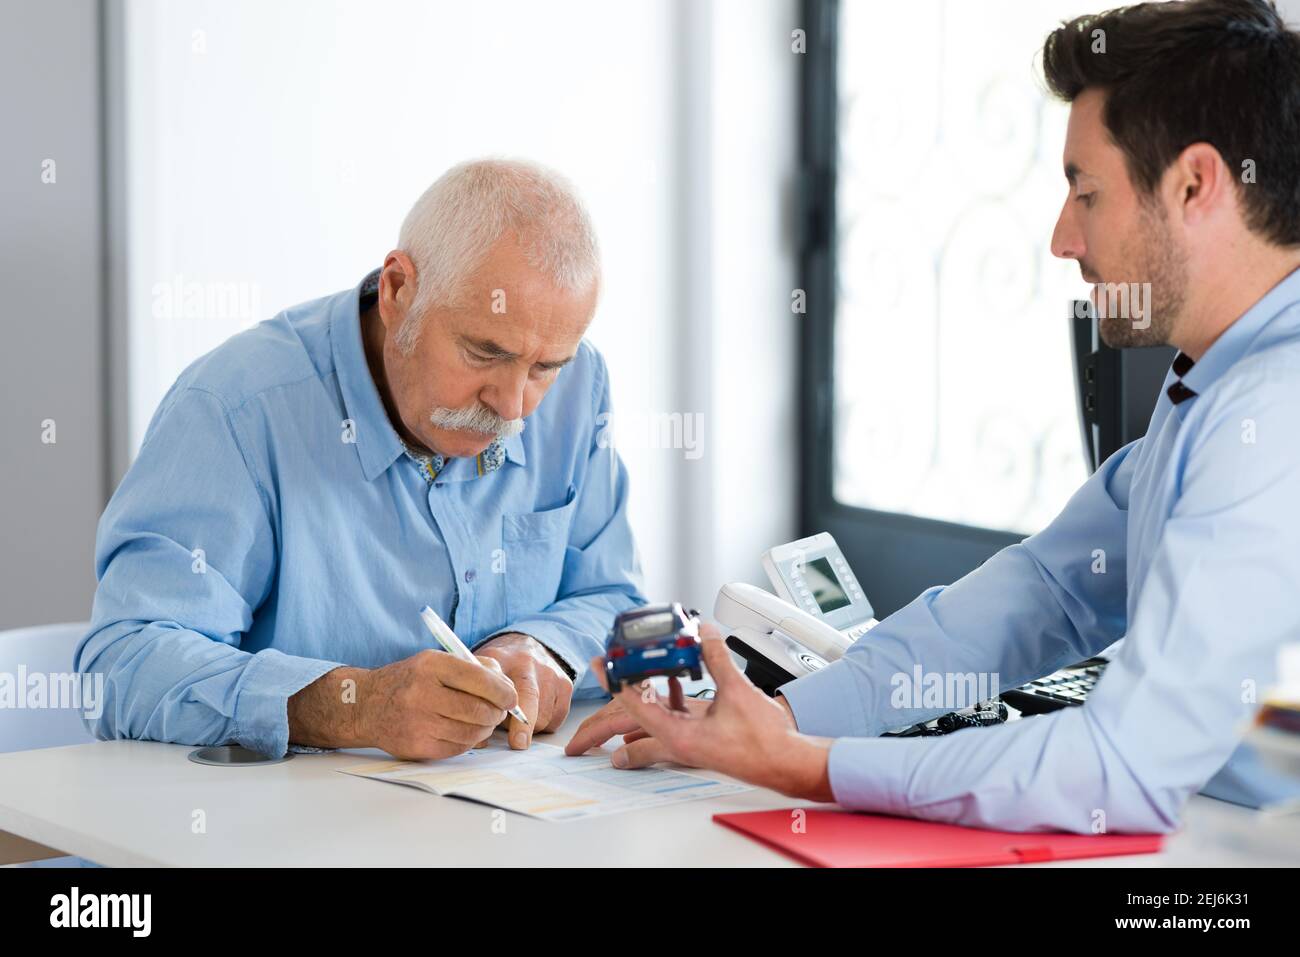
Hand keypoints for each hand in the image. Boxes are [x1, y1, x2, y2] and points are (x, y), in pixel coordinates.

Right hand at [355, 649, 517, 760]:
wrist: (366, 705)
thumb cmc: (410, 680)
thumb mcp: (435, 661)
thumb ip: (473, 667)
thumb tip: (507, 687)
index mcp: (431, 666)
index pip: (479, 679)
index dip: (502, 691)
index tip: (511, 697)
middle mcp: (423, 694)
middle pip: (479, 710)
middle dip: (497, 713)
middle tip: (499, 711)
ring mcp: (418, 723)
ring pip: (472, 732)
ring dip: (485, 729)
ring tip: (483, 721)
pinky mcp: (417, 747)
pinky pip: (458, 748)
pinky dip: (468, 741)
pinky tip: (464, 731)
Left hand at [475, 632, 573, 748]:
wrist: (526, 646)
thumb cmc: (498, 669)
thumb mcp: (477, 673)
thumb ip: (472, 701)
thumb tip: (476, 741)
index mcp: (500, 659)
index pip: (498, 685)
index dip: (498, 709)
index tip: (500, 732)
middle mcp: (527, 663)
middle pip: (529, 697)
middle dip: (524, 724)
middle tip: (518, 743)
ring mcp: (549, 673)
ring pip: (543, 714)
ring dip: (530, 727)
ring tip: (519, 718)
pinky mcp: (565, 684)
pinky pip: (557, 716)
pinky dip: (545, 724)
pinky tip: (535, 713)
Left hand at [578, 634, 835, 800]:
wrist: (784, 763)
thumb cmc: (763, 742)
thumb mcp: (737, 692)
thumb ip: (717, 658)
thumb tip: (704, 633)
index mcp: (678, 736)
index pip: (633, 704)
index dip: (614, 680)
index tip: (600, 663)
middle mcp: (677, 741)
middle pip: (632, 716)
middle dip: (617, 690)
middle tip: (604, 668)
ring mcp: (686, 741)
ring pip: (651, 716)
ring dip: (642, 692)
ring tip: (630, 672)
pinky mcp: (698, 737)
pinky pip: (672, 716)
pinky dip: (667, 697)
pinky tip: (674, 682)